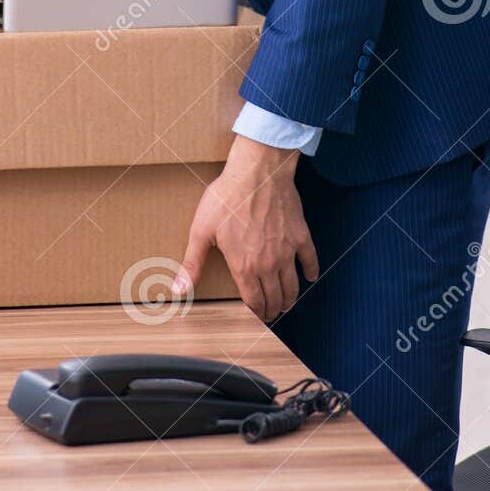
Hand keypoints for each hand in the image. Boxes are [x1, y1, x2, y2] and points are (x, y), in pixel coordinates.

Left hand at [175, 134, 319, 321]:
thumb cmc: (227, 198)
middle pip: (274, 297)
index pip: (253, 301)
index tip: (255, 317)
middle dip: (271, 309)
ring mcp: (287, 251)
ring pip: (292, 285)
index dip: (255, 313)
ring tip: (286, 303)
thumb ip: (192, 263)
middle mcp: (268, 264)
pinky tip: (309, 276)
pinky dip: (311, 271)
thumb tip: (178, 290)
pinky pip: (310, 260)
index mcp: (244, 266)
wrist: (257, 172)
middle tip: (270, 313)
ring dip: (289, 298)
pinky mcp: (300, 235)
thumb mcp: (201, 230)